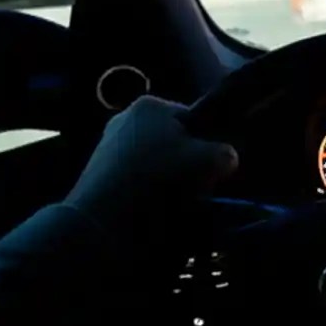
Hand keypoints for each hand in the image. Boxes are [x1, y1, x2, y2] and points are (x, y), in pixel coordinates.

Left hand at [64, 96, 238, 225]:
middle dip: (185, 161)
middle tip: (195, 186)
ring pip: (154, 160)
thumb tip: (228, 157)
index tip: (212, 168)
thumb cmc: (158, 179)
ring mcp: (107, 145)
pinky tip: (151, 207)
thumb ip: (224, 154)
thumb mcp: (206, 162)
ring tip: (172, 201)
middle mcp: (124, 117)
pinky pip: (134, 177)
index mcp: (150, 105)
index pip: (193, 119)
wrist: (105, 220)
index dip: (208, 143)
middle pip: (172, 139)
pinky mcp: (97, 172)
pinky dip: (145, 190)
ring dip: (166, 178)